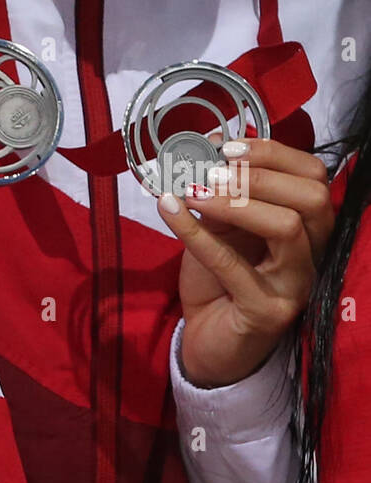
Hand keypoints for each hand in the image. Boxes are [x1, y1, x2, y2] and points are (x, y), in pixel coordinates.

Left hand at [156, 136, 332, 387]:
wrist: (207, 338)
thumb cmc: (219, 278)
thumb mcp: (221, 223)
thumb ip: (222, 188)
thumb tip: (207, 144)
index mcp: (308, 225)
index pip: (313, 176)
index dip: (271, 152)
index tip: (225, 145)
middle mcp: (313, 253)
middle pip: (312, 199)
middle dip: (259, 174)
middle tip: (211, 171)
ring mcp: (295, 285)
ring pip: (287, 228)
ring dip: (235, 201)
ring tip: (192, 191)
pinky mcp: (268, 312)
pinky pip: (234, 266)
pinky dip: (197, 233)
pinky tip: (168, 210)